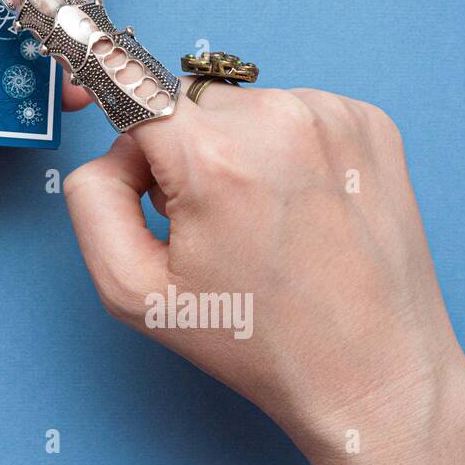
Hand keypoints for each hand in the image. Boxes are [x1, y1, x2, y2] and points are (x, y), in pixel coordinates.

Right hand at [64, 82, 464, 464]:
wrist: (372, 371)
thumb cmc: (257, 339)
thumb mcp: (131, 291)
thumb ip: (93, 199)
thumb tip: (112, 151)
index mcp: (214, 158)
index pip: (136, 93)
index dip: (136, 149)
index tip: (153, 184)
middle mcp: (278, 120)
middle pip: (189, 101)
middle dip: (185, 151)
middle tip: (213, 223)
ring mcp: (333, 116)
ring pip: (243, 106)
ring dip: (238, 149)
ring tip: (266, 220)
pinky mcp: (370, 122)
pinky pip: (295, 112)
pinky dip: (286, 150)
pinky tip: (303, 207)